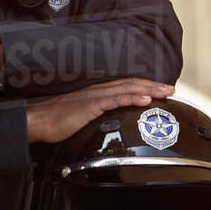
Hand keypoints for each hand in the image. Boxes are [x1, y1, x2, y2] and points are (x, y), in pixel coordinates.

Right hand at [27, 79, 174, 143]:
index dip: (145, 86)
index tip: (161, 90)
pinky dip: (133, 98)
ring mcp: (96, 96)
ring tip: (165, 92)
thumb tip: (109, 125)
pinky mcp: (91, 105)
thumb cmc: (56, 122)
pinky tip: (145, 100)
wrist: (39, 121)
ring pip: (128, 89)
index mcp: (98, 93)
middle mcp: (99, 91)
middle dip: (153, 86)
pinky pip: (116, 100)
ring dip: (149, 90)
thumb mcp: (82, 119)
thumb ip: (97, 118)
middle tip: (172, 89)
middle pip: (132, 85)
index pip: (126, 87)